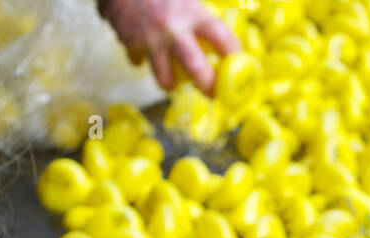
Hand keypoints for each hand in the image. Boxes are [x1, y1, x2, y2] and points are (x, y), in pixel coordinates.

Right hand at [100, 0, 240, 94]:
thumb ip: (198, 14)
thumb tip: (218, 38)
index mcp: (193, 12)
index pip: (222, 38)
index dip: (233, 54)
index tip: (239, 66)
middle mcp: (174, 28)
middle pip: (197, 69)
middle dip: (207, 86)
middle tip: (212, 93)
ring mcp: (152, 39)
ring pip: (165, 78)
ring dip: (170, 83)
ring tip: (172, 82)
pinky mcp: (131, 42)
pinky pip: (139, 61)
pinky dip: (141, 59)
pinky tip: (142, 50)